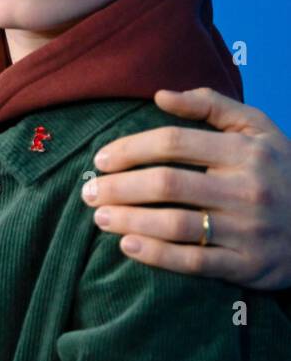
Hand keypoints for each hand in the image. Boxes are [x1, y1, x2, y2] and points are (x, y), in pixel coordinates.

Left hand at [82, 87, 290, 290]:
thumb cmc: (281, 170)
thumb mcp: (259, 129)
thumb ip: (211, 105)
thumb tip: (160, 95)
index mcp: (245, 151)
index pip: (172, 143)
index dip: (129, 150)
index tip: (101, 160)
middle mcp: (247, 188)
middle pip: (166, 184)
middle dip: (118, 188)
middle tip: (89, 192)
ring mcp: (248, 229)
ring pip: (175, 224)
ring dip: (128, 221)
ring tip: (100, 218)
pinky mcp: (248, 265)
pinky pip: (192, 261)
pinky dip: (155, 255)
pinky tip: (127, 246)